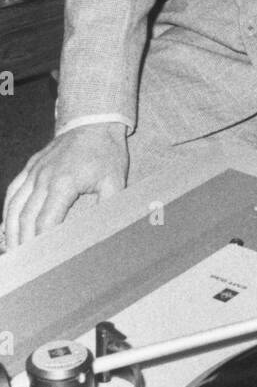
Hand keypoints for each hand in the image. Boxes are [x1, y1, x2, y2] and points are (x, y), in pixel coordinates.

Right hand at [1, 124, 128, 249]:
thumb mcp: (115, 181)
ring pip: (14, 205)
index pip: (45, 222)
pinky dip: (8, 210)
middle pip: (25, 218)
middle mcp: (43, 178)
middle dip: (24, 243)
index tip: (42, 259)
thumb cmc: (106, 153)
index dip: (41, 243)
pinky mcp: (31, 167)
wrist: (94, 123)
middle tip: (26, 263)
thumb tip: (106, 230)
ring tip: (14, 251)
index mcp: (64, 183)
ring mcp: (34, 171)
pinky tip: (9, 225)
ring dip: (11, 230)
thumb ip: (108, 208)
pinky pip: (13, 190)